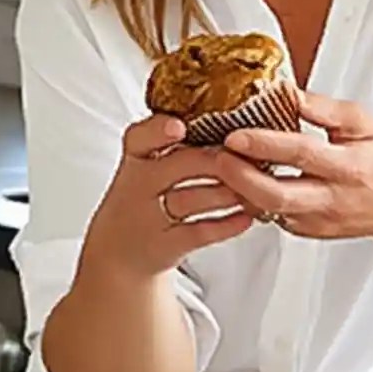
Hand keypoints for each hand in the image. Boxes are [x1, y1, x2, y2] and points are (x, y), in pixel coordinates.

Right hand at [81, 116, 252, 280]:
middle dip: (216, 161)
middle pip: (177, 166)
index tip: (179, 126)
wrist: (119, 252)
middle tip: (247, 156)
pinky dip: (225, 225)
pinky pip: (198, 233)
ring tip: (253, 186)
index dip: (158, 130)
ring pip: (190, 199)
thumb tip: (233, 119)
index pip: (140, 137)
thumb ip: (178, 143)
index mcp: (137, 157)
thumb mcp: (146, 166)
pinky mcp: (164, 245)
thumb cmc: (144, 199)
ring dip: (226, 192)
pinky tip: (246, 217)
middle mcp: (139, 185)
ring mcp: (149, 217)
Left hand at [215, 92, 372, 270]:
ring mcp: (320, 221)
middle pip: (276, 195)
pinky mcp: (312, 232)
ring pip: (269, 211)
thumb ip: (324, 109)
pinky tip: (244, 181)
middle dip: (240, 177)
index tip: (236, 134)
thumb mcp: (366, 125)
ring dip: (240, 190)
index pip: (300, 153)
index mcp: (348, 166)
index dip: (264, 144)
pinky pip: (275, 217)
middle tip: (218, 157)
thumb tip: (288, 93)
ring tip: (223, 166)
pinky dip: (255, 200)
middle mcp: (332, 198)